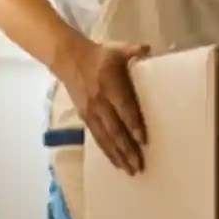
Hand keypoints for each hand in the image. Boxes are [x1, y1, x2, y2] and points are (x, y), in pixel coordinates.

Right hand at [58, 39, 149, 174]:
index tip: (143, 140)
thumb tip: (148, 49)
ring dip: (118, 155)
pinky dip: (108, 152)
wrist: (69, 60)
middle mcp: (100, 102)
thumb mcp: (117, 49)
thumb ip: (134, 50)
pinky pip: (98, 138)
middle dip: (127, 149)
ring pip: (106, 138)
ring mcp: (92, 112)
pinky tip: (117, 163)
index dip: (133, 124)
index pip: (124, 108)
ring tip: (130, 170)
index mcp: (110, 85)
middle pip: (115, 129)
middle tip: (139, 165)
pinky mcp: (86, 118)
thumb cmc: (99, 55)